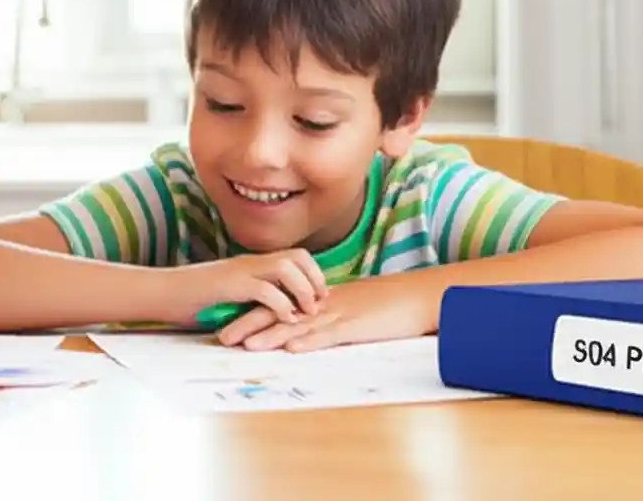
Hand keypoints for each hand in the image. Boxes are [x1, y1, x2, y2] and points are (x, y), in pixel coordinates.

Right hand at [165, 249, 328, 325]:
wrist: (160, 292)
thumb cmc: (188, 298)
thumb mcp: (228, 297)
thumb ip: (249, 299)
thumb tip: (270, 315)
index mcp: (251, 263)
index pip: (294, 256)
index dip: (312, 274)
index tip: (319, 296)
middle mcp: (249, 262)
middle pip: (298, 256)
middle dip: (315, 278)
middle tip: (320, 303)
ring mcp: (239, 270)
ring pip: (286, 267)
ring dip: (303, 289)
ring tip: (307, 311)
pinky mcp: (228, 284)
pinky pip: (264, 289)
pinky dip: (280, 304)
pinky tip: (285, 319)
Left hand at [216, 274, 435, 351]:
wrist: (420, 296)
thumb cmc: (390, 304)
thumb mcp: (353, 308)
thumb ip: (330, 317)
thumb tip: (307, 329)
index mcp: (320, 300)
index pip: (280, 305)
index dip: (252, 314)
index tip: (228, 323)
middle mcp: (323, 305)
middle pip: (280, 313)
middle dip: (248, 324)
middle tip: (222, 336)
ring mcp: (339, 315)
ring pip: (298, 324)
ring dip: (270, 334)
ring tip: (245, 344)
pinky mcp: (357, 326)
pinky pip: (329, 334)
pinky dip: (310, 341)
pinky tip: (292, 347)